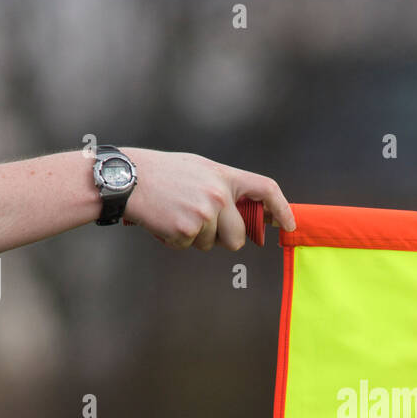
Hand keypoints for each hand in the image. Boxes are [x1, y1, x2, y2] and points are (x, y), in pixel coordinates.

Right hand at [121, 150, 295, 250]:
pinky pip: (191, 247)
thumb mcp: (199, 170)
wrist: (128, 179)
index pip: (266, 189)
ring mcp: (204, 213)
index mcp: (225, 176)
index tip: (289, 225)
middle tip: (202, 226)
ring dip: (196, 238)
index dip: (282, 209)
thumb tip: (245, 217)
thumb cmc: (163, 174)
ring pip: (213, 244)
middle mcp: (219, 194)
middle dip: (224, 240)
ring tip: (176, 215)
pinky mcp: (187, 229)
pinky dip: (177, 240)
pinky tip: (165, 221)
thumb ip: (223, 189)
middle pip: (239, 237)